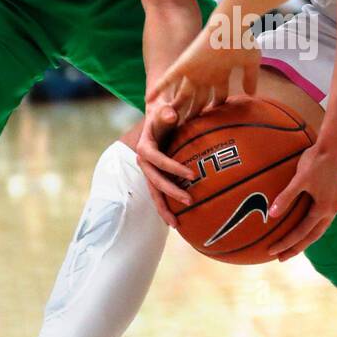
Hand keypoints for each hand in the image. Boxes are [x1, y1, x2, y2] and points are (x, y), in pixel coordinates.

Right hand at [134, 99, 195, 228]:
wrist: (157, 122)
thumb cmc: (164, 115)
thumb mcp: (164, 112)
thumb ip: (166, 113)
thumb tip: (170, 114)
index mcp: (145, 148)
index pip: (157, 160)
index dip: (173, 168)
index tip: (192, 175)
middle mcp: (143, 162)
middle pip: (155, 181)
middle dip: (171, 192)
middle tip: (190, 200)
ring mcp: (148, 172)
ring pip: (154, 193)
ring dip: (164, 209)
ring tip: (176, 224)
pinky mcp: (154, 178)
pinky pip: (159, 194)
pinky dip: (165, 207)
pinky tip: (175, 221)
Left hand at [146, 19, 259, 122]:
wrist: (231, 26)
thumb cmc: (242, 40)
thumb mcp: (250, 63)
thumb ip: (250, 78)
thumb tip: (252, 94)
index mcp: (220, 74)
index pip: (217, 98)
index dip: (215, 110)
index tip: (212, 125)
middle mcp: (205, 75)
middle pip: (197, 101)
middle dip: (193, 116)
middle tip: (188, 132)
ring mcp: (194, 71)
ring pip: (182, 95)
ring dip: (177, 109)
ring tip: (168, 125)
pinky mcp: (184, 65)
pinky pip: (167, 79)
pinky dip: (159, 89)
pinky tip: (148, 99)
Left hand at [266, 141, 336, 260]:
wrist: (334, 146)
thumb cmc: (315, 160)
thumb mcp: (299, 179)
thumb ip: (286, 197)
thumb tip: (272, 214)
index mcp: (324, 208)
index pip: (302, 233)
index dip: (286, 244)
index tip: (272, 251)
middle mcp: (332, 210)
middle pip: (312, 237)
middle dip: (296, 248)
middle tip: (281, 258)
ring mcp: (336, 205)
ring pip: (319, 229)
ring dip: (305, 239)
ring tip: (292, 246)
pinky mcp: (335, 198)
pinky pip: (322, 219)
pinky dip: (312, 227)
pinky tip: (305, 225)